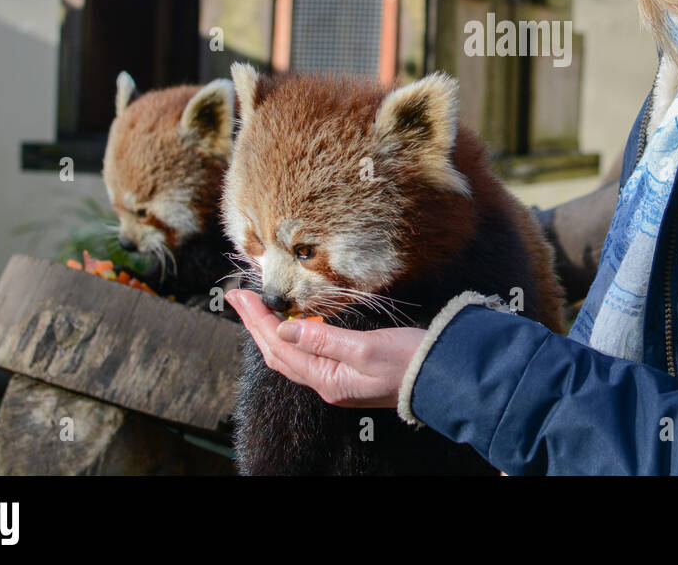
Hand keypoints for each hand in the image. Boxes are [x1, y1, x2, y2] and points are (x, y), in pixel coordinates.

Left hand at [225, 289, 426, 409]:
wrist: (440, 377)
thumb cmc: (408, 361)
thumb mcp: (365, 347)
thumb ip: (323, 338)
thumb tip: (284, 327)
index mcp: (326, 378)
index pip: (278, 345)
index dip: (256, 319)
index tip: (239, 295)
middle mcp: (325, 383)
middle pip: (277, 352)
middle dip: (255, 323)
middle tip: (237, 296)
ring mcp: (335, 380)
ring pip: (290, 354)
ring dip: (270, 330)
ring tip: (256, 307)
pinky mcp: (346, 373)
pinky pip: (307, 355)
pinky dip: (292, 336)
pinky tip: (293, 323)